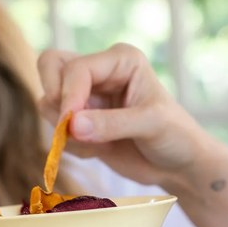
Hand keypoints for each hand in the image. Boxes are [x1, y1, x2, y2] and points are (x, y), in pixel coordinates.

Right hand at [37, 44, 210, 186]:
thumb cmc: (176, 136)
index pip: (76, 68)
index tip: (68, 126)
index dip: (68, 95)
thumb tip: (71, 126)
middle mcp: (100, 72)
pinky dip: (71, 146)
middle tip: (66, 129)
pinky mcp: (80, 121)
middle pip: (50, 66)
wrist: (179, 166)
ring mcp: (87, 96)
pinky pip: (55, 129)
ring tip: (99, 145)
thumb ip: (112, 124)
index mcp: (120, 60)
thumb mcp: (151, 125)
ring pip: (48, 101)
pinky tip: (101, 152)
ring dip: (64, 129)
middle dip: (55, 100)